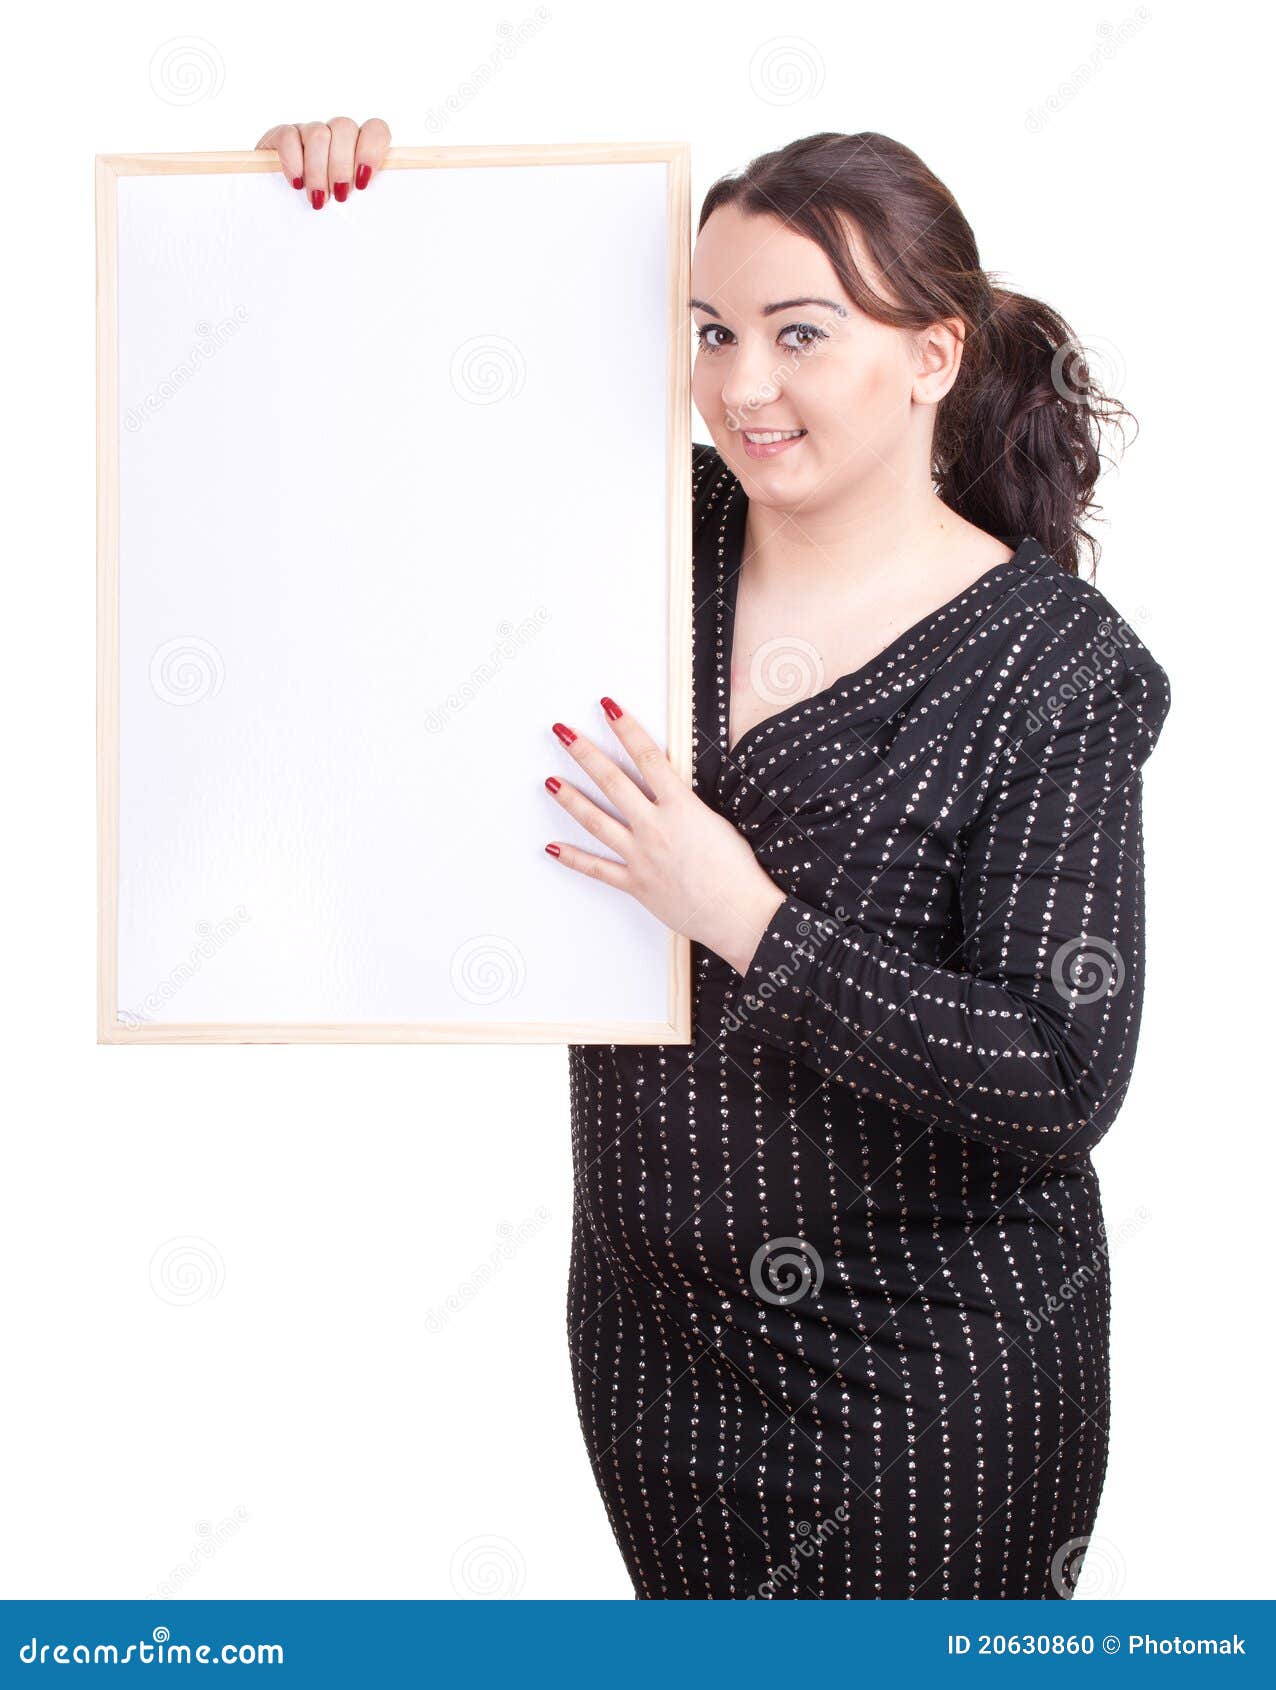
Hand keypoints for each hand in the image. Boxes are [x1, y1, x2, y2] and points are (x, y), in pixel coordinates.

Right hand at [253, 116, 390, 208]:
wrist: (284, 213)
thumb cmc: (328, 213)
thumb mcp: (351, 206)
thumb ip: (363, 195)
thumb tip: (372, 203)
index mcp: (358, 146)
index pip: (375, 128)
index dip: (371, 150)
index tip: (363, 182)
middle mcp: (334, 133)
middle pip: (344, 127)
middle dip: (342, 166)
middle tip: (339, 196)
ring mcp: (307, 131)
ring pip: (318, 133)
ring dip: (319, 170)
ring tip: (318, 198)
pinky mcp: (281, 136)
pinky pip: (288, 137)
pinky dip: (294, 162)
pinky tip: (297, 183)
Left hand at [544, 698, 785, 975]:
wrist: (739, 913)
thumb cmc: (739, 870)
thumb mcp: (718, 822)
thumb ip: (688, 805)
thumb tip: (670, 790)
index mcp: (681, 807)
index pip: (648, 757)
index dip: (626, 728)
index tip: (607, 707)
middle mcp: (655, 827)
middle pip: (612, 782)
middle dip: (585, 753)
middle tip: (562, 732)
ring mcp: (641, 856)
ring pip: (597, 821)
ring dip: (571, 799)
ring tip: (550, 781)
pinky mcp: (635, 884)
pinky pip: (597, 869)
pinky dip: (573, 858)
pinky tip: (551, 847)